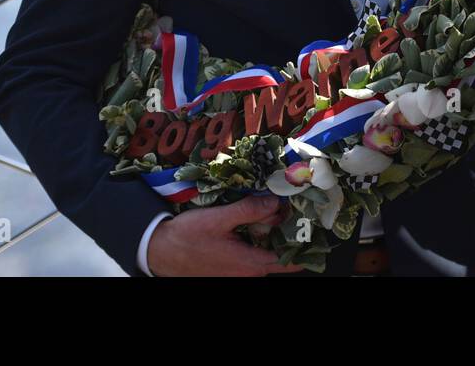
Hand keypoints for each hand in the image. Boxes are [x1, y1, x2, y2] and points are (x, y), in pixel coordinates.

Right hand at [145, 194, 304, 275]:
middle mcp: (248, 272)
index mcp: (250, 264)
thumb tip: (276, 202)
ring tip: (277, 208)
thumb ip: (249, 210)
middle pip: (280, 253)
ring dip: (273, 233)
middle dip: (288, 231)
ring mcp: (239, 271)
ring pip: (266, 252)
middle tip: (294, 206)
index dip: (305, 245)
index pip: (289, 260)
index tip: (315, 226)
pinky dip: (259, 237)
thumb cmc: (187, 237)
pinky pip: (254, 253)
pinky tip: (257, 219)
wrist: (159, 251)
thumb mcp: (219, 219)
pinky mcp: (231, 267)